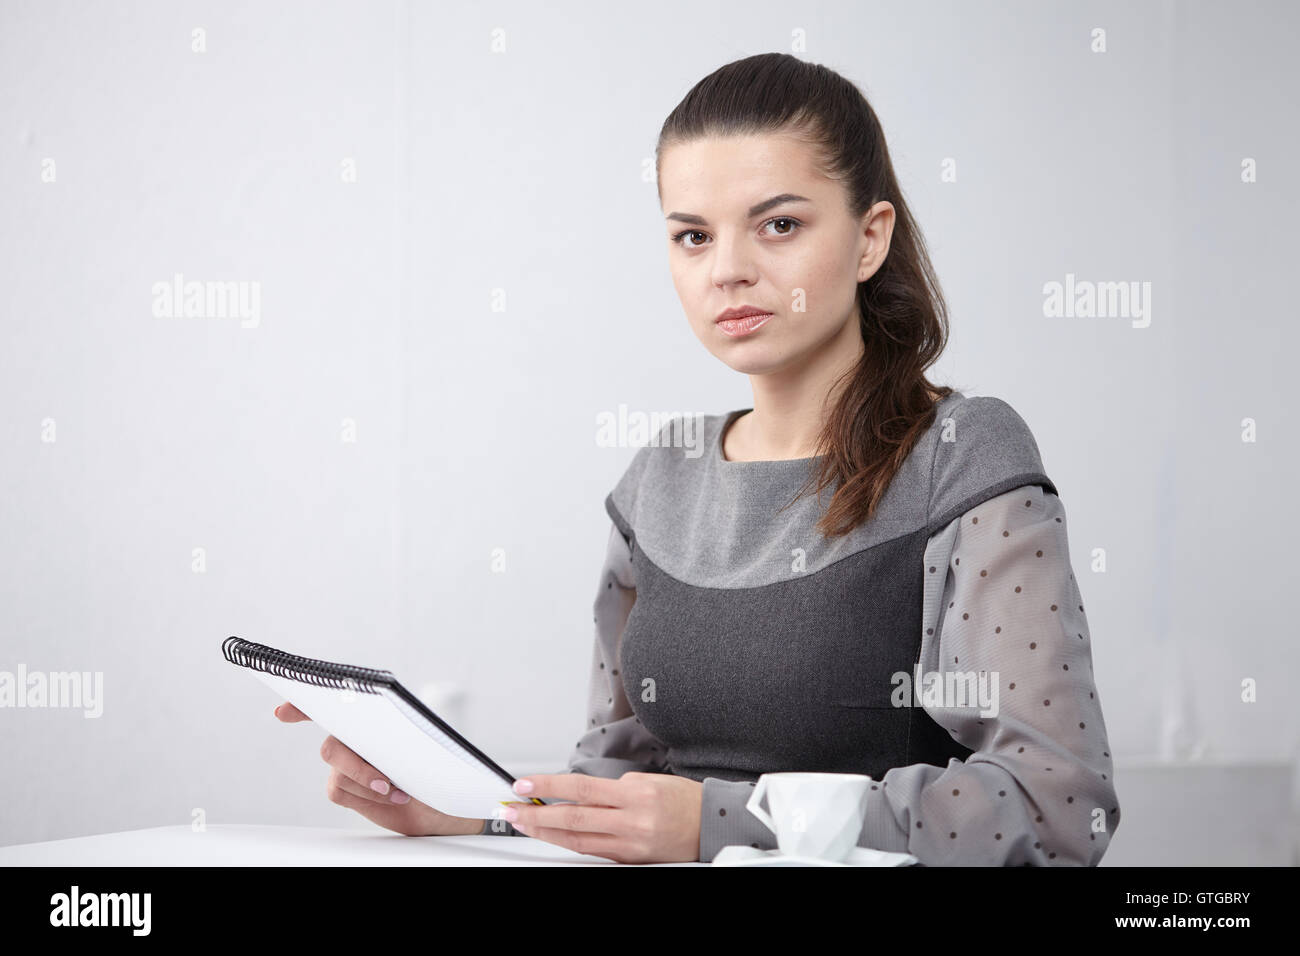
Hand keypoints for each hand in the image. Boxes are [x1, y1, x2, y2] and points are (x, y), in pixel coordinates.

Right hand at [273, 701, 482, 836]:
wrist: (439, 800)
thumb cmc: (433, 764)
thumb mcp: (423, 743)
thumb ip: (398, 733)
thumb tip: (383, 736)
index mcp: (368, 719)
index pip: (329, 705)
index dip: (301, 706)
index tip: (282, 714)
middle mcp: (351, 738)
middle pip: (332, 746)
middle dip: (358, 767)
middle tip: (386, 781)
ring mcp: (344, 763)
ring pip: (337, 771)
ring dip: (372, 784)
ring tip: (400, 789)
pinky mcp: (342, 787)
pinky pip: (338, 790)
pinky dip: (367, 797)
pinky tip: (392, 796)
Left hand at [503, 771, 701, 862]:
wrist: (712, 827)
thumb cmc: (684, 800)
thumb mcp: (650, 781)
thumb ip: (616, 788)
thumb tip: (583, 792)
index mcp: (636, 795)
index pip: (581, 789)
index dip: (548, 787)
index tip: (525, 785)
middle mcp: (631, 822)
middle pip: (573, 818)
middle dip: (537, 814)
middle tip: (512, 808)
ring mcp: (629, 846)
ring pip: (577, 840)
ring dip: (546, 832)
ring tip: (524, 823)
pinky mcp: (629, 861)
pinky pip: (592, 851)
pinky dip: (569, 843)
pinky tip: (554, 836)